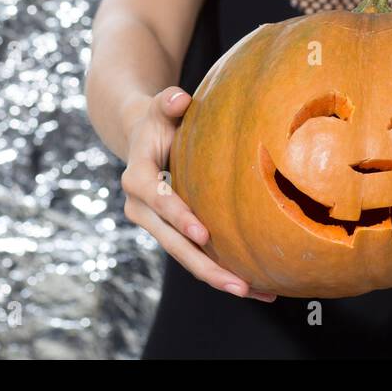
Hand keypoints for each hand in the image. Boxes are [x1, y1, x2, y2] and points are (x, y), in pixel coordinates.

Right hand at [120, 86, 277, 302]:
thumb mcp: (160, 107)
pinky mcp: (171, 233)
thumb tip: (179, 98)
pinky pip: (194, 256)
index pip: (156, 200)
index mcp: (137, 178)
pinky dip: (220, 271)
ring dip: (217, 277)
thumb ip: (167, 101)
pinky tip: (254, 286)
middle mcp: (140, 208)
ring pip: (184, 257)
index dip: (178, 216)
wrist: (140, 137)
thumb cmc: (159, 119)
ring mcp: (155, 226)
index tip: (202, 232)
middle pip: (172, 243)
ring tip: (254, 292)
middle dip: (204, 265)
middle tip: (238, 284)